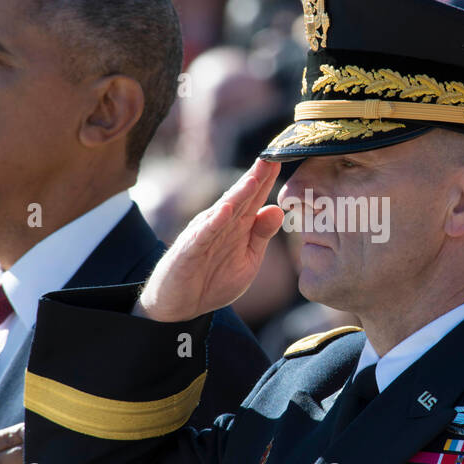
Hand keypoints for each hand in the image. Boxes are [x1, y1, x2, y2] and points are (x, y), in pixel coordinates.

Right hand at [137, 159, 285, 322]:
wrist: (179, 306)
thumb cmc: (213, 280)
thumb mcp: (248, 259)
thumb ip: (261, 235)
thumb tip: (278, 208)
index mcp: (236, 225)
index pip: (254, 198)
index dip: (268, 179)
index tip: (284, 157)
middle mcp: (220, 224)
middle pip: (240, 197)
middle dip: (256, 177)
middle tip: (273, 157)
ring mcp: (203, 235)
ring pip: (223, 211)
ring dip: (238, 195)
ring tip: (254, 178)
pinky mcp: (189, 251)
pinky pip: (203, 235)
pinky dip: (213, 222)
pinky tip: (225, 210)